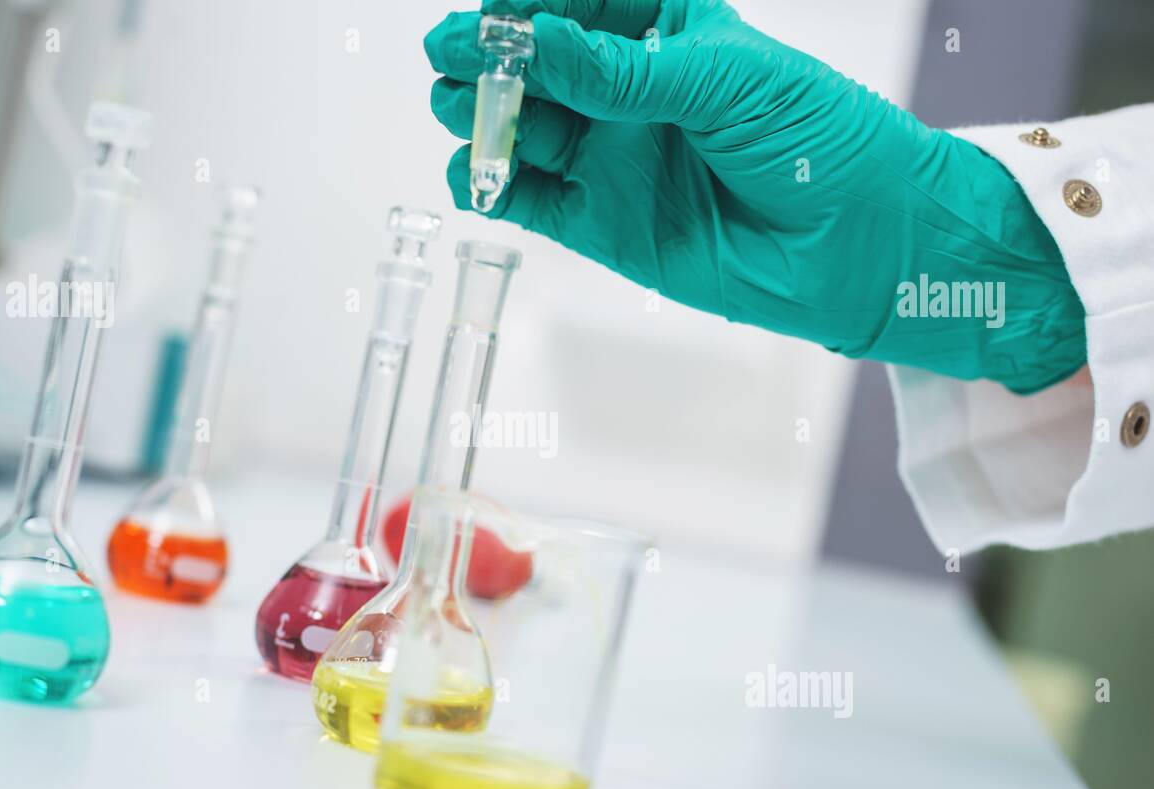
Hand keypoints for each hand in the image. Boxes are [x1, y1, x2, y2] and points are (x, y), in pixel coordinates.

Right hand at [425, 0, 1084, 393]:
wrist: (860, 244)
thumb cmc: (817, 138)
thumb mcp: (717, 81)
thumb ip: (616, 71)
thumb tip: (527, 43)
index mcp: (664, 31)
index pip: (577, 4)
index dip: (525, 5)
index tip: (488, 12)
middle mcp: (629, 92)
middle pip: (538, 66)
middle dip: (490, 58)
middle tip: (449, 56)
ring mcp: (612, 157)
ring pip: (525, 130)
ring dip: (483, 118)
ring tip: (456, 108)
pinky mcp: (602, 223)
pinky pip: (531, 200)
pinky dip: (493, 187)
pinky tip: (472, 175)